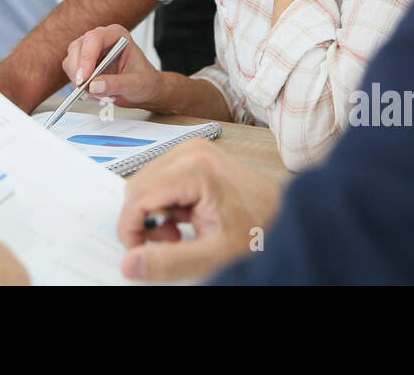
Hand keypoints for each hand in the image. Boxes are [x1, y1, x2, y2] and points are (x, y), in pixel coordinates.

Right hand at [61, 25, 163, 110]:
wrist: (145, 90)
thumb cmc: (145, 80)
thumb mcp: (136, 84)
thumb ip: (117, 84)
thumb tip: (94, 85)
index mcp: (117, 35)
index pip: (95, 38)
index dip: (87, 57)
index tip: (85, 78)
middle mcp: (101, 40)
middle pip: (78, 48)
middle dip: (78, 70)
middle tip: (84, 89)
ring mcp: (90, 52)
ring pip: (71, 60)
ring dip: (78, 79)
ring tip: (98, 92)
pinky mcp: (84, 64)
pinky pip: (72, 72)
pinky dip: (79, 85)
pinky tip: (95, 91)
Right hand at [116, 139, 283, 281]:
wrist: (283, 214)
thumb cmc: (258, 231)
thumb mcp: (213, 255)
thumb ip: (169, 262)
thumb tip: (130, 263)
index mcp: (194, 169)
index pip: (138, 197)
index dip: (131, 230)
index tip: (140, 254)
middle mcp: (190, 151)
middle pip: (138, 188)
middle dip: (144, 221)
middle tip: (168, 244)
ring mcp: (191, 150)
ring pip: (145, 184)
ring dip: (153, 214)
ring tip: (179, 233)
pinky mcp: (193, 156)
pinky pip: (159, 180)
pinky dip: (163, 204)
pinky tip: (184, 219)